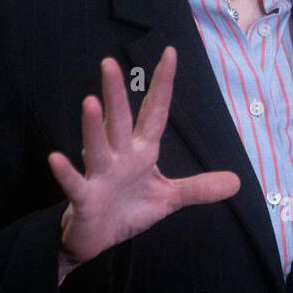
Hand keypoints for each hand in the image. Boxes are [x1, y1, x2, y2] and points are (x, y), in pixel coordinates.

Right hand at [48, 47, 239, 264]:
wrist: (97, 240)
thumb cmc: (128, 210)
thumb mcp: (168, 198)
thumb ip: (198, 188)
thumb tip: (237, 181)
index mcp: (141, 151)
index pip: (154, 112)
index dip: (163, 84)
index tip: (170, 53)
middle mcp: (119, 156)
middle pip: (119, 120)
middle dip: (116, 94)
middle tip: (110, 63)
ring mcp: (100, 175)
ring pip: (97, 146)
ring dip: (93, 126)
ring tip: (90, 101)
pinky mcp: (85, 198)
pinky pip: (75, 183)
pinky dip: (66, 172)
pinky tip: (56, 158)